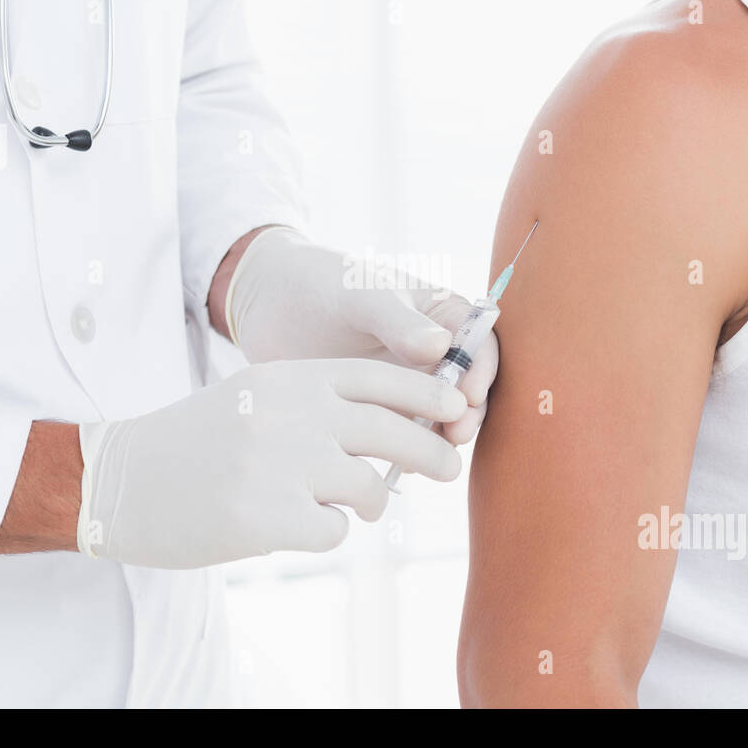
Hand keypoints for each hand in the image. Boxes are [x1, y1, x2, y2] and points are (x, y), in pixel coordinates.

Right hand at [77, 358, 465, 568]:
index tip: (457, 406)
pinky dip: (325, 532)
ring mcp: (280, 464)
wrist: (122, 479)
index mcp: (290, 378)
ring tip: (345, 504)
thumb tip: (398, 424)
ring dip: (370, 501)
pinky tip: (292, 524)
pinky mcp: (267, 516)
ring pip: (371, 488)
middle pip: (393, 431)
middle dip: (432, 450)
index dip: (427, 392)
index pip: (379, 378)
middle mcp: (291, 413)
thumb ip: (319, 403)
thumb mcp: (257, 397)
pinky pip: (335, 530)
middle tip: (449, 466)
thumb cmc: (197, 439)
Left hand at [226, 228, 498, 444]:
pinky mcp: (381, 415)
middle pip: (467, 390)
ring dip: (441, 438)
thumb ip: (399, 322)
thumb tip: (441, 347)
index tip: (467, 394)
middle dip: (467, 413)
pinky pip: (404, 439)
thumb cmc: (323, 285)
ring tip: (432, 451)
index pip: (479, 343)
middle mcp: (434, 355)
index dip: (480, 370)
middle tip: (456, 433)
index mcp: (442, 316)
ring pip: (439, 420)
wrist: (267, 307)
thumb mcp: (362, 297)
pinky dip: (407, 451)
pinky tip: (395, 462)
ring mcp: (408, 388)